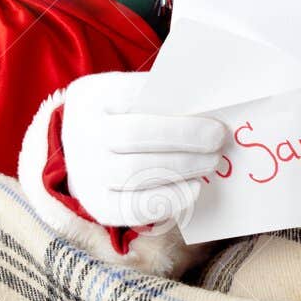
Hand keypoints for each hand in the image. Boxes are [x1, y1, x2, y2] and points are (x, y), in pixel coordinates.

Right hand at [61, 71, 227, 230]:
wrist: (84, 152)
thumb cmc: (123, 118)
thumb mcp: (131, 96)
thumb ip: (163, 96)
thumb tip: (208, 105)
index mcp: (92, 96)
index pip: (135, 93)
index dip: (175, 99)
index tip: (209, 108)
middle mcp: (82, 133)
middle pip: (135, 134)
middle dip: (185, 136)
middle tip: (218, 138)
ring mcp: (86, 171)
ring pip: (136, 172)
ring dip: (183, 166)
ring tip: (211, 161)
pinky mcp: (97, 204)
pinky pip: (134, 208)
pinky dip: (170, 199)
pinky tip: (194, 188)